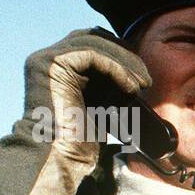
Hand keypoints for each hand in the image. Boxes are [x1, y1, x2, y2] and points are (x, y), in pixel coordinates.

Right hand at [0, 29, 150, 194]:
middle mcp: (49, 58)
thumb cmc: (78, 141)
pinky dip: (116, 68)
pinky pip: (93, 55)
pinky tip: (130, 86)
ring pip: (96, 43)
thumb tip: (137, 81)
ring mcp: (48, 59)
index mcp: (59, 68)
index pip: (93, 45)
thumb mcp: (100, 107)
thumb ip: (109, 89)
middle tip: (146, 78)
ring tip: (142, 84)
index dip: (121, 54)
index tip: (142, 76)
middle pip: (95, 38)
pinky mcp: (54, 64)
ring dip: (125, 62)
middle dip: (125, 55)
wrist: (59, 156)